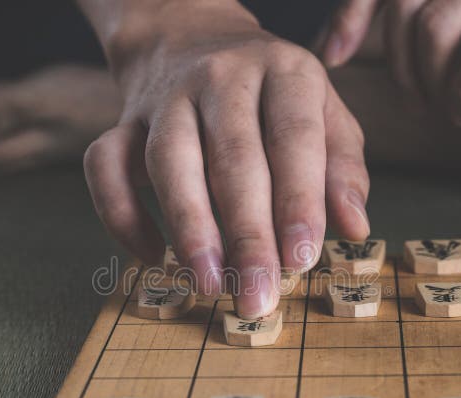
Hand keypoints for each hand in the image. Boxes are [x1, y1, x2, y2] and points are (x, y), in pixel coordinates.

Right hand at [80, 0, 370, 317]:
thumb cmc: (273, 96)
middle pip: (233, 158)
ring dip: (190, 229)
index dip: (298, 201)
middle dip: (247, 235)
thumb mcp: (325, 114)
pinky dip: (121, 216)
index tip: (302, 259)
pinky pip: (105, 167)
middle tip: (258, 296)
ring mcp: (166, 97)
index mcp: (284, 71)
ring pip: (170, 162)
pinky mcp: (122, 121)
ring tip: (210, 285)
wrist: (192, 39)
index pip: (294, 137)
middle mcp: (222, 77)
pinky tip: (153, 256)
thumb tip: (354, 228)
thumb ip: (343, 167)